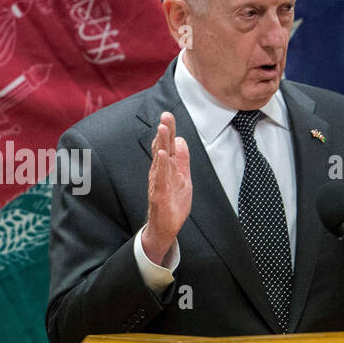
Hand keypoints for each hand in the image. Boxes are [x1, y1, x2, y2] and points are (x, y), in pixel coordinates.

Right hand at [141, 111, 190, 263]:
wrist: (166, 227)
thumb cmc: (173, 203)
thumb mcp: (184, 177)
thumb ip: (182, 159)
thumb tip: (181, 140)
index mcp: (168, 167)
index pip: (167, 145)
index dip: (169, 131)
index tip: (168, 116)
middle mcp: (161, 172)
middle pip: (162, 148)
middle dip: (164, 132)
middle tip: (165, 116)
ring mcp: (159, 182)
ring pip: (160, 160)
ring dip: (161, 144)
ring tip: (162, 129)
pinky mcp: (159, 194)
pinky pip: (161, 177)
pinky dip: (161, 166)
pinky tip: (162, 155)